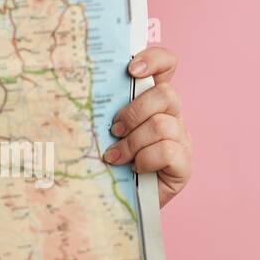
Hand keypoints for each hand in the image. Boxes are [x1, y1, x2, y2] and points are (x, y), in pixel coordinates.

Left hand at [103, 45, 192, 207]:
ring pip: (163, 125)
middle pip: (166, 95)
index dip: (154, 59)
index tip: (131, 70)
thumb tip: (74, 87)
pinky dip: (145, 159)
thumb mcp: (102, 129)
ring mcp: (182, 139)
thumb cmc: (108, 160)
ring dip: (133, 142)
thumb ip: (102, 109)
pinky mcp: (185, 164)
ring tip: (116, 156)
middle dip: (135, 112)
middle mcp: (172, 115)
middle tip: (115, 129)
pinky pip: (168, 150)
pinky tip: (135, 168)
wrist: (121, 200)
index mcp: (152, 99)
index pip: (166, 65)